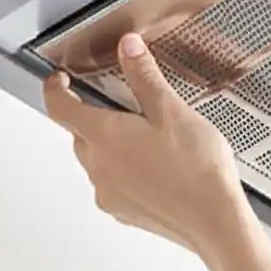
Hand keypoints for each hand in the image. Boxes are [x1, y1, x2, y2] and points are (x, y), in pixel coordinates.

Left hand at [42, 33, 253, 256]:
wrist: (216, 222)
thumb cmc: (197, 171)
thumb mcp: (173, 112)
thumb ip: (145, 77)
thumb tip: (128, 48)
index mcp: (104, 136)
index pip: (59, 108)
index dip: (55, 89)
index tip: (58, 80)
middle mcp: (98, 166)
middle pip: (80, 134)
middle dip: (94, 118)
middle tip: (125, 109)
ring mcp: (109, 193)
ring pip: (98, 161)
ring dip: (113, 148)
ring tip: (152, 144)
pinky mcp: (124, 212)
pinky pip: (114, 185)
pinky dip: (127, 174)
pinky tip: (159, 171)